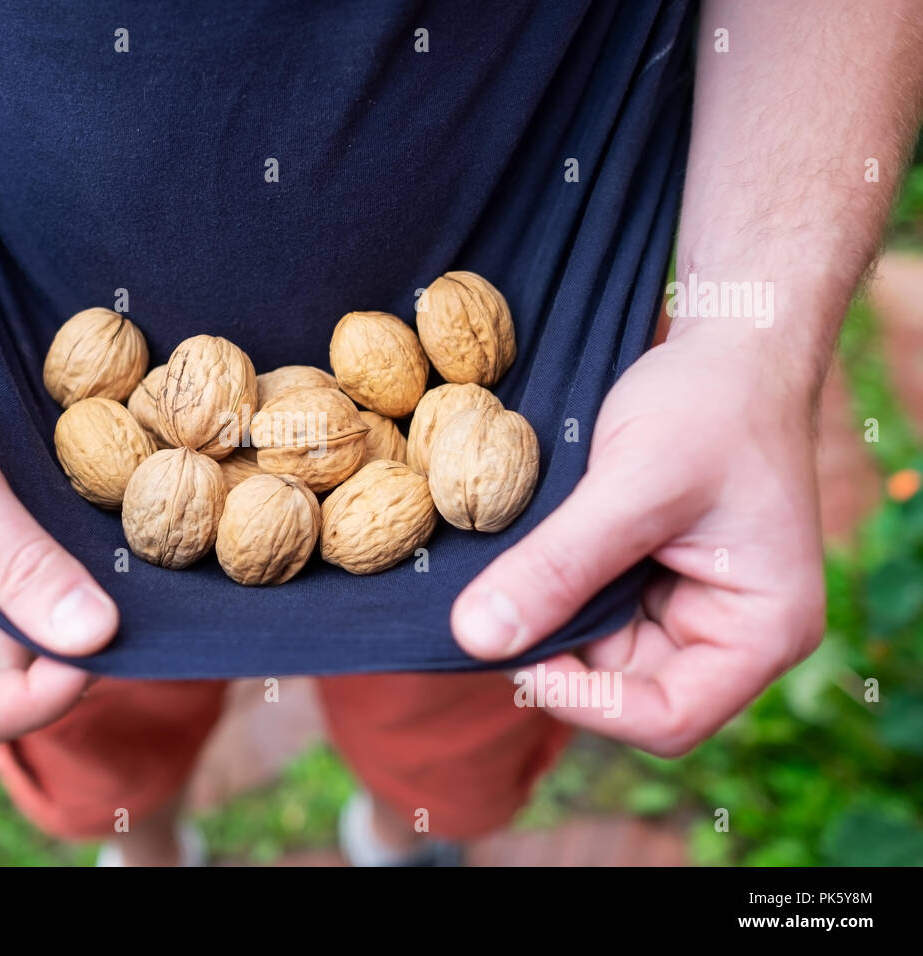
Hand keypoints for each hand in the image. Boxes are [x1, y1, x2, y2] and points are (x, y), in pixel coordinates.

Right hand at [0, 323, 116, 754]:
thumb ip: (20, 561)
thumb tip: (96, 638)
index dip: (34, 700)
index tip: (97, 640)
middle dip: (48, 634)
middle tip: (95, 567)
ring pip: (10, 640)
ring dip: (46, 596)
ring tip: (55, 526)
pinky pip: (5, 601)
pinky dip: (36, 572)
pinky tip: (41, 525)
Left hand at [450, 326, 825, 755]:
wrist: (728, 343)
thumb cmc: (710, 403)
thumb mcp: (633, 483)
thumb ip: (558, 564)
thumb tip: (475, 638)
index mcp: (761, 630)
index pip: (666, 720)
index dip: (585, 703)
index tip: (514, 652)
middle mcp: (729, 634)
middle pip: (622, 689)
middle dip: (557, 647)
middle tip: (494, 595)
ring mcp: (688, 609)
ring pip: (593, 649)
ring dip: (549, 608)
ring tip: (523, 548)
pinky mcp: (652, 581)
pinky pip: (587, 607)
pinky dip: (553, 582)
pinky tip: (536, 541)